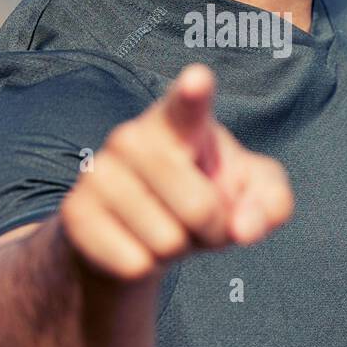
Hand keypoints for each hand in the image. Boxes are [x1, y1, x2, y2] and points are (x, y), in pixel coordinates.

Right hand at [58, 63, 293, 280]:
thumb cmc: (204, 196)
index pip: (188, 106)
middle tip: (196, 218)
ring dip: (176, 249)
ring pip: (166, 241)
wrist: (133, 231)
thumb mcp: (252, 195)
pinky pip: (134, 264)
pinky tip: (133, 244)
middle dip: (211, 229)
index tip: (198, 79)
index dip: (193, 94)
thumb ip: (271, 202)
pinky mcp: (75, 213)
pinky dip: (145, 267)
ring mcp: (98, 172)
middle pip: (199, 208)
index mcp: (179, 120)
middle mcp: (133, 136)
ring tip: (163, 226)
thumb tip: (244, 228)